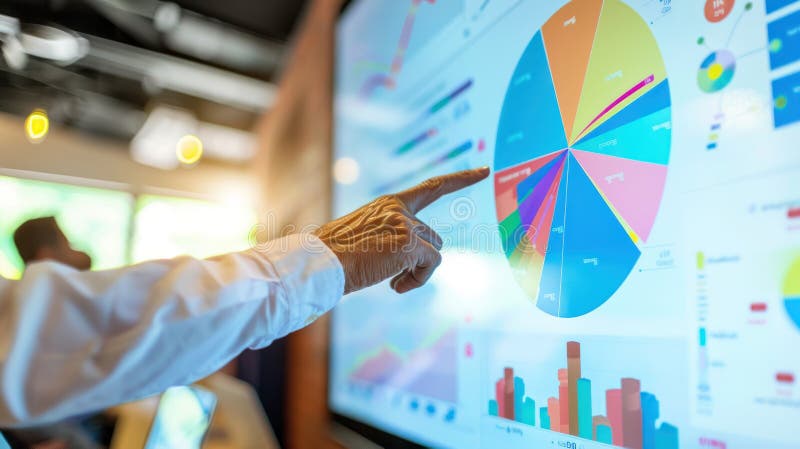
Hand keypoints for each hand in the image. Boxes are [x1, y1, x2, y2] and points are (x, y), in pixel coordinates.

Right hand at [314, 167, 489, 293]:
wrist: (320, 262)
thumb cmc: (336, 256)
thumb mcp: (366, 237)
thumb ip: (393, 237)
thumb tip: (417, 259)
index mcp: (389, 204)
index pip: (432, 187)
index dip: (460, 180)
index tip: (485, 171)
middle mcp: (400, 209)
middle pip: (433, 237)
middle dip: (418, 259)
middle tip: (391, 275)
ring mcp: (406, 224)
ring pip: (434, 253)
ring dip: (417, 272)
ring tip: (389, 280)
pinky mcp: (409, 242)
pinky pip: (432, 266)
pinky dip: (418, 280)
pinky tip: (393, 286)